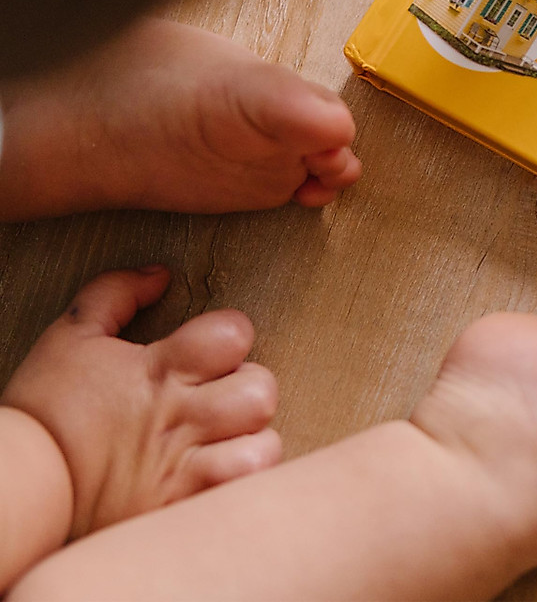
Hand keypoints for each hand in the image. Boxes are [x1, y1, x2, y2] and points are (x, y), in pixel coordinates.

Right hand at [1, 268, 280, 538]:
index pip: (235, 334)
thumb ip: (116, 293)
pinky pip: (237, 493)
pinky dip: (237, 483)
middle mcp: (179, 418)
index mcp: (160, 369)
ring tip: (223, 442)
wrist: (14, 484)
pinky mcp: (175, 510)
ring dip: (249, 442)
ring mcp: (180, 468)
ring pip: (262, 447)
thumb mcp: (71, 336)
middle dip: (247, 390)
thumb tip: (160, 276)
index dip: (231, 337)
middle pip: (260, 391)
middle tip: (219, 400)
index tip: (212, 352)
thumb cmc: (44, 411)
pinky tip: (215, 475)